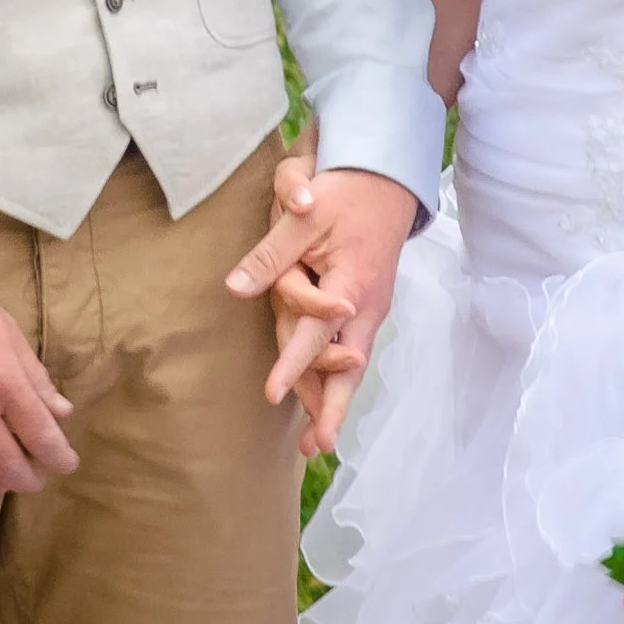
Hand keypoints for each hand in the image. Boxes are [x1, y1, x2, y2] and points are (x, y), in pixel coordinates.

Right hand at [0, 293, 79, 496]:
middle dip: (27, 480)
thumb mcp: (11, 337)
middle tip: (35, 480)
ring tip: (0, 481)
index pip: (41, 437)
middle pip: (7, 467)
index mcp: (5, 384)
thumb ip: (36, 380)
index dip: (59, 458)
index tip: (67, 465)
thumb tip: (62, 414)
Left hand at [227, 162, 417, 457]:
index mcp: (352, 283)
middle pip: (347, 364)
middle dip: (332, 405)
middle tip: (316, 446)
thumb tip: (234, 287)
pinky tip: (328, 396)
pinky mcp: (368, 304)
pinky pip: (351, 345)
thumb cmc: (345, 192)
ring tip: (319, 440)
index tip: (272, 393)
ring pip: (351, 360)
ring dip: (336, 398)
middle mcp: (367, 303)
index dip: (293, 364)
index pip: (315, 332)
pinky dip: (340, 374)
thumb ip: (270, 255)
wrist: (389, 177)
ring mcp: (371, 307)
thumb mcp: (304, 216)